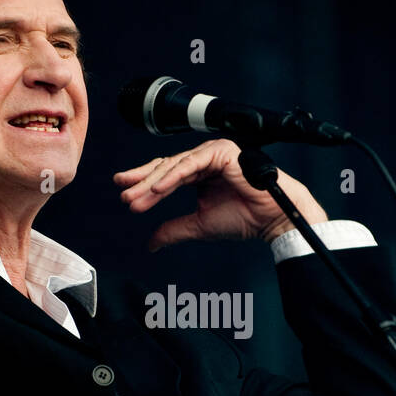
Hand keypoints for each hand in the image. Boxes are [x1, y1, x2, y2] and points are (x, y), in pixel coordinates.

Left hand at [114, 138, 327, 251]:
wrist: (271, 219)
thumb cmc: (243, 219)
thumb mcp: (198, 225)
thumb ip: (174, 230)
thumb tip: (151, 243)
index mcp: (199, 172)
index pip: (165, 176)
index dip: (143, 186)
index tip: (125, 198)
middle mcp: (204, 159)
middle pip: (165, 168)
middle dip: (141, 182)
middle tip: (123, 195)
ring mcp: (212, 152)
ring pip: (174, 165)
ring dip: (152, 182)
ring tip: (134, 197)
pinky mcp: (221, 152)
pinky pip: (191, 164)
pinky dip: (172, 177)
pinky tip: (156, 189)